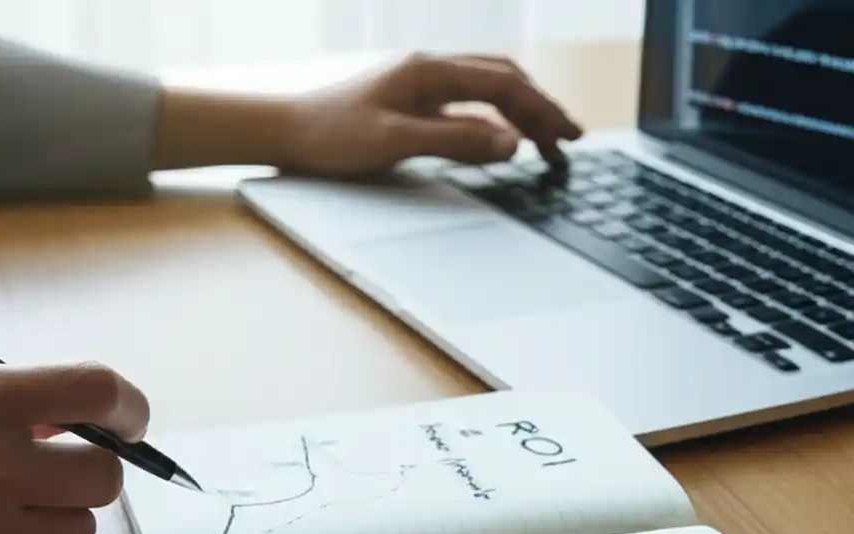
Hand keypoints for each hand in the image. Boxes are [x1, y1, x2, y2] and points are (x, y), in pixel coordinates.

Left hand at [287, 53, 583, 174]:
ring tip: (547, 142)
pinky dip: (493, 122)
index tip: (569, 136)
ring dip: (520, 114)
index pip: (503, 85)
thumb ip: (455, 142)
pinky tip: (501, 141)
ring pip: (486, 91)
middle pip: (502, 80)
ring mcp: (420, 86)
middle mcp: (429, 71)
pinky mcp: (410, 103)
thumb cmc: (329, 135)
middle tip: (571, 139)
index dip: (541, 110)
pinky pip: (465, 106)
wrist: (282, 131)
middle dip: (541, 108)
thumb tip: (511, 143)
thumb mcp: (394, 143)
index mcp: (429, 71)